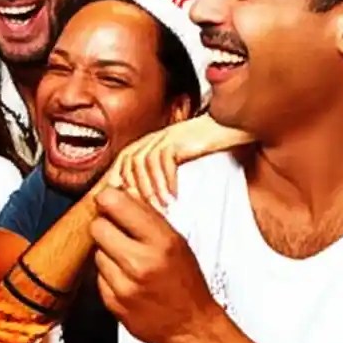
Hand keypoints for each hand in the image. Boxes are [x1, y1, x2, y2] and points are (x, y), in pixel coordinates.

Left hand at [90, 188, 221, 342]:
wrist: (191, 326)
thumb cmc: (186, 283)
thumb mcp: (176, 242)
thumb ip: (147, 217)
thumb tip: (121, 192)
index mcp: (161, 243)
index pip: (117, 205)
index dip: (108, 199)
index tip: (108, 200)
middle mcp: (141, 263)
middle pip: (98, 227)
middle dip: (105, 227)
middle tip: (118, 233)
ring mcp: (125, 285)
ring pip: (96, 252)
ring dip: (107, 253)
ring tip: (128, 261)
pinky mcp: (112, 302)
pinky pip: (97, 276)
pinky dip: (108, 275)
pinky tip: (126, 279)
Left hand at [107, 115, 254, 212]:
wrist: (225, 126)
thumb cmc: (200, 145)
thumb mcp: (174, 159)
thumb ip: (158, 173)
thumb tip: (147, 199)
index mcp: (145, 145)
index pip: (120, 165)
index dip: (117, 185)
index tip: (121, 208)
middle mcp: (150, 140)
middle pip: (127, 164)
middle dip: (130, 190)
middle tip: (138, 216)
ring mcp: (163, 137)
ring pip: (143, 163)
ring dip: (149, 189)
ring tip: (158, 209)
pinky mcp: (178, 138)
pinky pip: (165, 160)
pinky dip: (168, 180)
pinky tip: (174, 197)